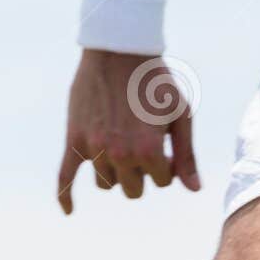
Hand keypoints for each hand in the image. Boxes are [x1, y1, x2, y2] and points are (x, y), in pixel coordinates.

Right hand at [58, 50, 199, 212]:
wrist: (119, 49)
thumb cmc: (155, 81)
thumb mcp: (180, 114)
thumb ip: (186, 155)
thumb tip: (194, 189)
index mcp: (149, 151)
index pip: (162, 181)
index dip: (167, 163)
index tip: (164, 142)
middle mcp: (120, 154)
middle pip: (133, 188)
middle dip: (142, 172)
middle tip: (142, 143)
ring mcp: (94, 148)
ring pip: (106, 183)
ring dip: (116, 172)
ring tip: (121, 143)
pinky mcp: (74, 140)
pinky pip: (65, 176)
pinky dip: (66, 195)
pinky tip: (68, 210)